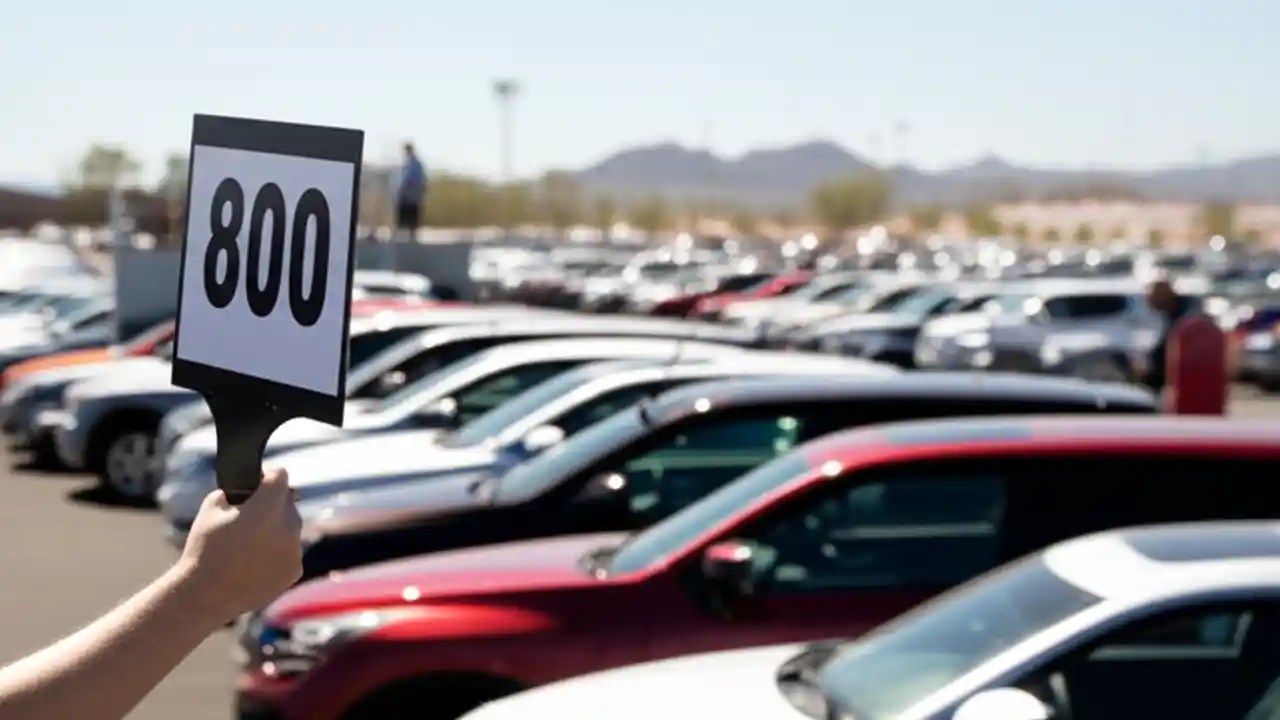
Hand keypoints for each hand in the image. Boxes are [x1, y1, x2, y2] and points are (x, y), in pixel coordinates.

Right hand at [177, 468, 301, 623]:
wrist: (206, 595)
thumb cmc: (205, 548)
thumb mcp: (212, 506)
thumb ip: (237, 490)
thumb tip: (252, 486)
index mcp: (269, 506)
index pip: (281, 476)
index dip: (268, 478)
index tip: (259, 484)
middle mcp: (289, 525)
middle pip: (287, 503)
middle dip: (272, 505)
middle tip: (250, 519)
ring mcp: (295, 550)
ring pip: (290, 529)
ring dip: (277, 531)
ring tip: (249, 545)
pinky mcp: (295, 571)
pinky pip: (290, 553)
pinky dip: (278, 554)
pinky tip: (255, 563)